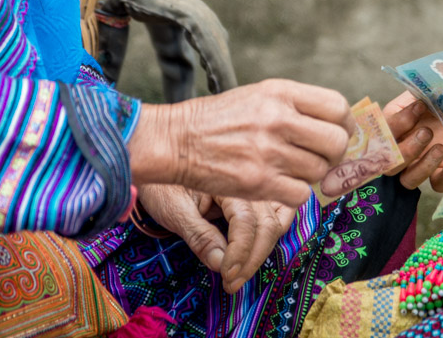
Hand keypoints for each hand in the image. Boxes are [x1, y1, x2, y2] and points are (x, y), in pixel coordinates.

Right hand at [128, 79, 350, 206]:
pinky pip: (301, 194)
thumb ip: (294, 107)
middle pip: (336, 142)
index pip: (337, 106)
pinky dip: (294, 194)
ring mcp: (270, 151)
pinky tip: (278, 185)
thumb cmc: (218, 119)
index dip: (345, 125)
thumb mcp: (257, 95)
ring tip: (290, 170)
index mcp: (280, 92)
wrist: (177, 140)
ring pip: (319, 171)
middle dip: (334, 155)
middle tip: (319, 158)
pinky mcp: (259, 182)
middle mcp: (278, 119)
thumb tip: (335, 125)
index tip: (340, 134)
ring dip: (310, 175)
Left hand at [136, 185, 296, 293]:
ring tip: (240, 273)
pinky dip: (275, 232)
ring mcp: (256, 185)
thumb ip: (199, 236)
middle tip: (231, 284)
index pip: (246, 221)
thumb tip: (220, 264)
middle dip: (252, 259)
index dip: (240, 253)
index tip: (226, 276)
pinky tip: (257, 249)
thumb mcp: (174, 209)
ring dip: (263, 251)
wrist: (162, 159)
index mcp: (227, 179)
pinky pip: (280, 212)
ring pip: (277, 221)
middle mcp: (248, 179)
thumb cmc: (164, 184)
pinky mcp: (259, 193)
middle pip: (267, 224)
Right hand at [384, 72, 442, 191]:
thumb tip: (416, 100)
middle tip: (427, 132)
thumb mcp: (425, 90)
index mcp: (389, 127)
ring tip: (441, 148)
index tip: (419, 106)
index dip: (397, 124)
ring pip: (408, 181)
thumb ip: (415, 93)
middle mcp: (399, 149)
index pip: (381, 134)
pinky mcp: (439, 172)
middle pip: (389, 166)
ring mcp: (418, 163)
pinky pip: (438, 185)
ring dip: (423, 166)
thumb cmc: (437, 96)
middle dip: (407, 151)